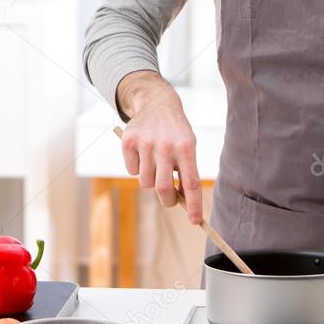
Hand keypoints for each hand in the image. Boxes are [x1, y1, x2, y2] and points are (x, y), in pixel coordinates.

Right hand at [117, 70, 202, 223]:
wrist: (156, 102)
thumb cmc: (176, 131)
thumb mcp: (188, 146)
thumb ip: (186, 171)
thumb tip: (182, 201)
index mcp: (186, 147)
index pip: (191, 183)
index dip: (193, 204)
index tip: (195, 221)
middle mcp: (166, 146)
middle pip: (164, 188)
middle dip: (168, 200)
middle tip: (170, 199)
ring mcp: (145, 143)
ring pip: (145, 182)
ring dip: (151, 180)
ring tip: (155, 165)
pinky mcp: (128, 141)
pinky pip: (131, 171)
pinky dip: (137, 168)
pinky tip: (142, 153)